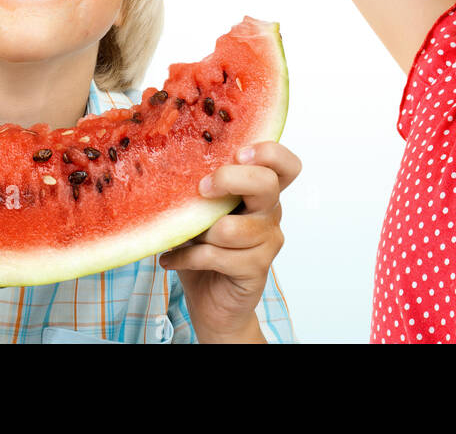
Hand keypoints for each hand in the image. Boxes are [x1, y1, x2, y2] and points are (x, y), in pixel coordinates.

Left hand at [158, 142, 300, 341]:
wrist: (212, 303)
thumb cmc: (206, 252)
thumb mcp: (203, 214)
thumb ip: (203, 190)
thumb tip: (172, 162)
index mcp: (261, 194)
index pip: (285, 165)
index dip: (269, 153)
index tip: (237, 153)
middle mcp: (270, 214)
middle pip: (265, 184)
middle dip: (228, 180)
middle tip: (202, 188)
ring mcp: (267, 242)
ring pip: (230, 227)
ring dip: (198, 233)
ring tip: (183, 239)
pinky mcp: (256, 269)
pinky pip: (216, 256)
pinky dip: (186, 257)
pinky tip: (171, 260)